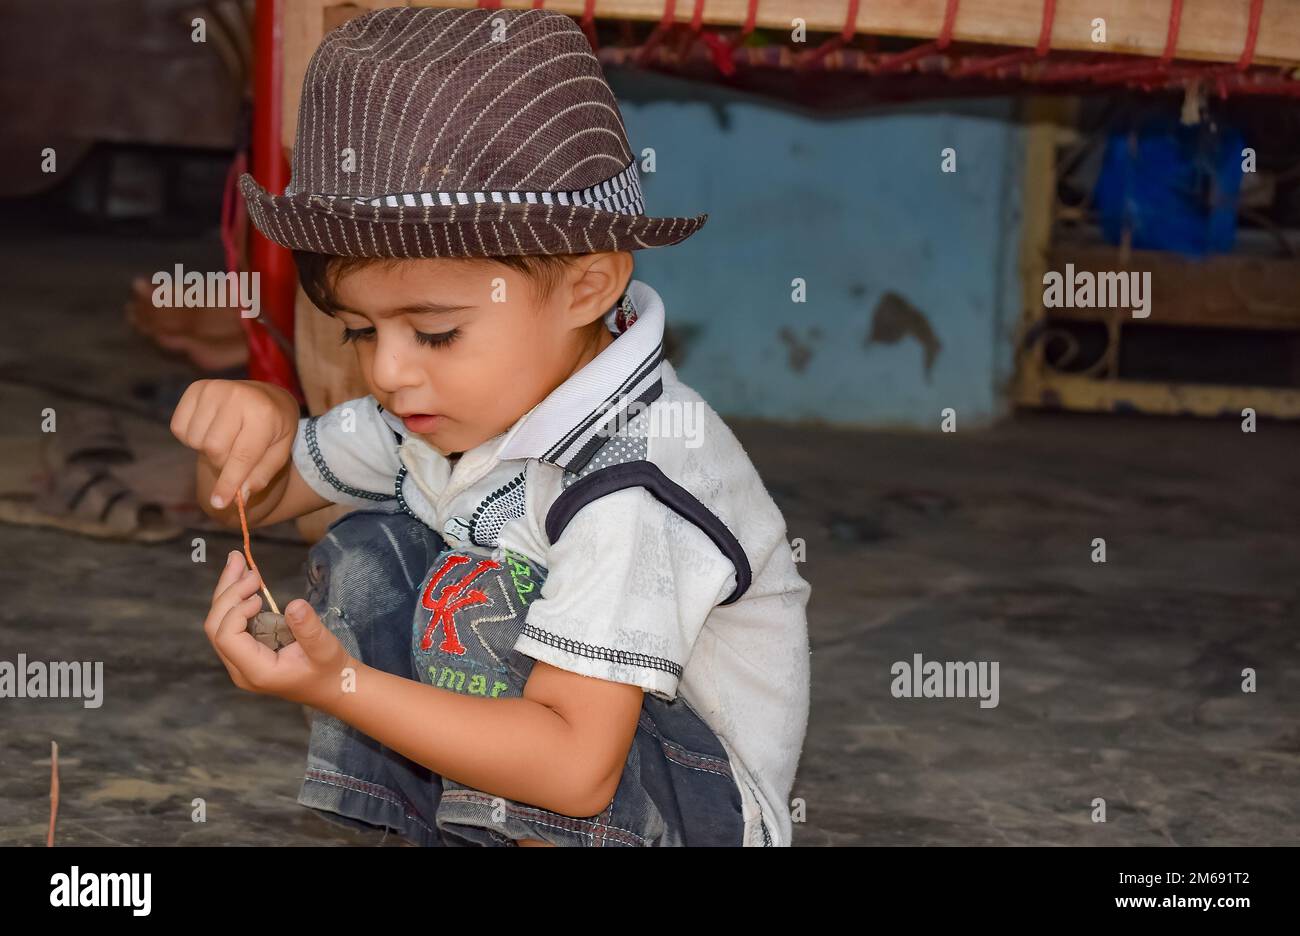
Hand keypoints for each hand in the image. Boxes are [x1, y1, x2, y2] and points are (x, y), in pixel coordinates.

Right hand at [171, 379, 299, 509]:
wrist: (267, 397)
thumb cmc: (274, 429)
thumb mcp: (278, 453)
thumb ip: (260, 476)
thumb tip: (238, 497)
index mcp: (263, 413)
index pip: (242, 455)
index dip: (229, 483)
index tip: (219, 503)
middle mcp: (237, 395)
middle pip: (214, 449)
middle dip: (221, 462)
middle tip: (234, 456)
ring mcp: (214, 388)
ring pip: (195, 439)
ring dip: (207, 448)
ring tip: (226, 438)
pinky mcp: (195, 388)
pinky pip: (179, 427)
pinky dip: (192, 436)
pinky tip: (211, 428)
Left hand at [205, 550, 351, 707]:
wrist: (331, 685)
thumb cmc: (329, 670)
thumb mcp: (326, 649)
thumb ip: (309, 629)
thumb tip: (294, 604)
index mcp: (257, 671)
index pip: (227, 638)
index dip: (236, 612)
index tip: (259, 596)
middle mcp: (240, 668)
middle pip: (216, 627)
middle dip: (226, 592)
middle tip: (244, 564)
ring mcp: (240, 660)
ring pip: (218, 622)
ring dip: (227, 590)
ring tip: (238, 561)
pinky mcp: (245, 650)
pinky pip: (230, 622)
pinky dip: (235, 598)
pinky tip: (244, 579)